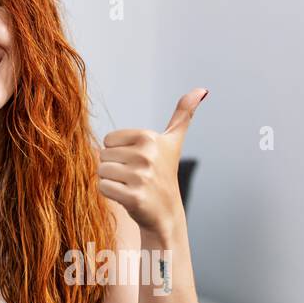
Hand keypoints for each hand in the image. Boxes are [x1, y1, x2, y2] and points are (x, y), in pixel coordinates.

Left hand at [96, 88, 207, 238]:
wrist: (165, 212)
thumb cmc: (164, 174)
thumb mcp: (174, 141)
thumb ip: (183, 114)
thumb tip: (202, 89)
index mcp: (149, 138)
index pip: (108, 140)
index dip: (119, 152)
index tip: (137, 161)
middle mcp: (146, 155)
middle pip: (103, 155)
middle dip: (114, 167)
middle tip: (133, 177)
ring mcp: (140, 177)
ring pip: (101, 172)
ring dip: (111, 181)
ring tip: (129, 186)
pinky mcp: (133, 197)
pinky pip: (103, 188)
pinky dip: (110, 194)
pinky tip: (126, 197)